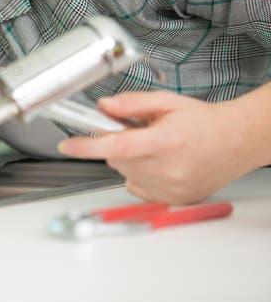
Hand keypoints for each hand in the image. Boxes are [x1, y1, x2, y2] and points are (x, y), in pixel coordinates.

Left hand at [57, 91, 265, 204]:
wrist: (235, 142)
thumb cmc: (203, 122)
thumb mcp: (167, 102)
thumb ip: (131, 103)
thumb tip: (102, 106)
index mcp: (164, 141)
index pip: (116, 145)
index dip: (87, 146)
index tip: (66, 146)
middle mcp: (167, 168)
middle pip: (116, 158)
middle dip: (117, 143)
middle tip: (139, 133)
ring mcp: (169, 188)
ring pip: (124, 172)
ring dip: (129, 159)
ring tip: (155, 147)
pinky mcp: (171, 199)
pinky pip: (136, 186)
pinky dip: (139, 174)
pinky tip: (159, 163)